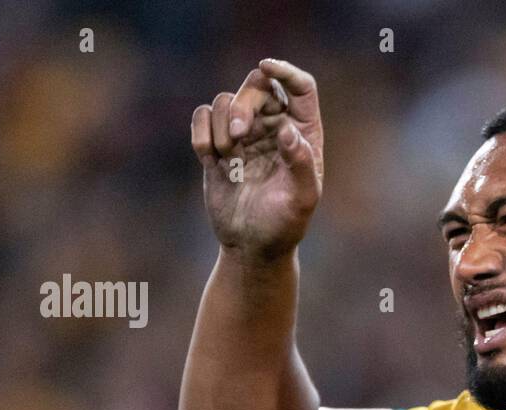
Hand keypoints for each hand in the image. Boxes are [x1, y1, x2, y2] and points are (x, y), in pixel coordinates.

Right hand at [191, 58, 323, 259]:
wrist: (251, 246)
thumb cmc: (284, 225)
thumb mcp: (302, 200)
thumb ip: (301, 164)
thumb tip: (287, 130)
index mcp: (303, 134)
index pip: (301, 87)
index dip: (286, 71)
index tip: (267, 66)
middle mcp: (274, 127)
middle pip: (258, 86)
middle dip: (244, 105)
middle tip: (239, 137)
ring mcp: (244, 135)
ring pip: (226, 99)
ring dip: (223, 125)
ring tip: (229, 157)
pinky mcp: (215, 146)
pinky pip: (202, 116)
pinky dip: (202, 132)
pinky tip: (210, 159)